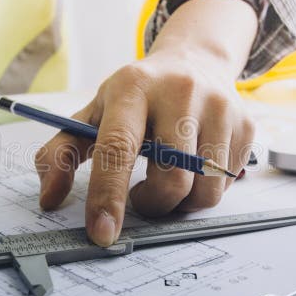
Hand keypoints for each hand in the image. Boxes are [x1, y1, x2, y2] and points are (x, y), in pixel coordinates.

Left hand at [36, 0, 258, 246]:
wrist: (194, 62)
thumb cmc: (137, 97)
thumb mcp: (94, 113)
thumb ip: (62, 153)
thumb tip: (49, 198)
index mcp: (133, 88)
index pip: (118, 148)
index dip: (108, 195)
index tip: (102, 233)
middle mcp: (180, 92)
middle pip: (172, 179)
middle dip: (153, 204)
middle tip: (140, 196)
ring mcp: (219, 107)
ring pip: (204, 190)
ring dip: (180, 202)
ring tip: (167, 179)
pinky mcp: (245, 125)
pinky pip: (226, 185)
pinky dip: (205, 190)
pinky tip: (194, 166)